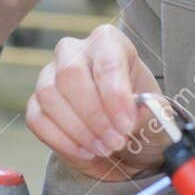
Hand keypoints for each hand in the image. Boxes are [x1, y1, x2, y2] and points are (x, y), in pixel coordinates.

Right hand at [26, 24, 166, 181]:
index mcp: (109, 43)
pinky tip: (85, 152)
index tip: (127, 125)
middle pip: (70, 73)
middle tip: (115, 142)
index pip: (107, 62)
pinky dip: (61, 141)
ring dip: (78, 130)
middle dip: (94, 115)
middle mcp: (75, 52)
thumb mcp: (157, 116)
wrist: (125, 141)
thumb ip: (152, 113)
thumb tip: (140, 109)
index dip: (115, 96)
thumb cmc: (141, 119)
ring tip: (104, 149)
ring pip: (49, 95)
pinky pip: (37, 118)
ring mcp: (50, 76)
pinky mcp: (37, 103)